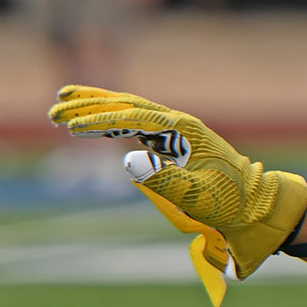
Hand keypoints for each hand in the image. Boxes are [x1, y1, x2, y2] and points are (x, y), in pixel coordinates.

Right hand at [47, 86, 306, 281]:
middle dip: (88, 105)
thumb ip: (164, 180)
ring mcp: (174, 129)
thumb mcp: (197, 197)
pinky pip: (134, 123)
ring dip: (95, 106)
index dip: (98, 120)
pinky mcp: (171, 140)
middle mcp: (176, 123)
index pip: (132, 117)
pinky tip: (90, 125)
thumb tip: (127, 160)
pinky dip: (109, 120)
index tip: (69, 127)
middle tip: (53, 109)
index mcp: (181, 130)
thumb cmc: (229, 202)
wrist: (254, 202)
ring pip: (128, 108)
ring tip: (61, 103)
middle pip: (125, 103)